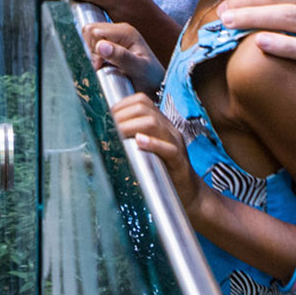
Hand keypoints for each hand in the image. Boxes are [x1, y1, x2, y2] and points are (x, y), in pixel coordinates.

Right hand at [84, 20, 163, 95]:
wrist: (156, 85)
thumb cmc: (150, 78)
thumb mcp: (138, 69)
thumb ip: (120, 56)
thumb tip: (100, 45)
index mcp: (126, 32)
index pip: (94, 32)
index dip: (94, 49)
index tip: (102, 65)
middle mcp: (120, 29)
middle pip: (89, 30)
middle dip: (91, 49)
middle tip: (103, 65)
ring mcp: (115, 35)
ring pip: (89, 36)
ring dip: (92, 52)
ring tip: (104, 65)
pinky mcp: (112, 42)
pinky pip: (93, 42)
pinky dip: (93, 53)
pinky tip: (104, 63)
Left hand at [110, 92, 201, 212]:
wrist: (190, 192)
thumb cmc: (164, 170)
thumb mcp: (148, 149)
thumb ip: (133, 138)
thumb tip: (105, 134)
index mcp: (161, 124)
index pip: (141, 101)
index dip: (121, 105)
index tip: (106, 116)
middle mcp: (168, 129)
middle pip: (144, 108)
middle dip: (122, 115)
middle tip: (107, 127)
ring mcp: (175, 144)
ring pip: (154, 123)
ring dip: (130, 126)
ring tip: (117, 133)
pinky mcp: (179, 162)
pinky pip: (169, 149)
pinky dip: (153, 143)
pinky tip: (139, 142)